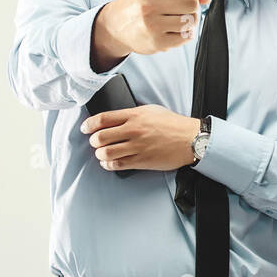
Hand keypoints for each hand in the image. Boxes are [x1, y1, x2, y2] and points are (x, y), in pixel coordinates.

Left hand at [80, 105, 201, 171]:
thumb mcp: (151, 110)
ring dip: (100, 154)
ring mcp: (137, 147)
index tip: (85, 128)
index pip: (103, 119)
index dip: (89, 124)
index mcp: (134, 115)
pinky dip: (109, 165)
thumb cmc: (173, 124)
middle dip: (94, 141)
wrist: (191, 139)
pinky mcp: (142, 161)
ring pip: (106, 153)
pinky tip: (109, 163)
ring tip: (102, 154)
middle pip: (100, 137)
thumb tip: (115, 119)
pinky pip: (118, 165)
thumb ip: (132, 114)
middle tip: (95, 142)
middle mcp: (133, 130)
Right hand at [92, 0, 211, 65]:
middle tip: (179, 5)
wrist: (120, 24)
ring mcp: (152, 24)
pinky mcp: (156, 42)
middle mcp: (149, 3)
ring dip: (188, 20)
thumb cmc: (146, 0)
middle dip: (191, 4)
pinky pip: (186, 37)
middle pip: (191, 2)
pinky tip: (171, 29)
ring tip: (173, 17)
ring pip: (190, 21)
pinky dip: (184, 33)